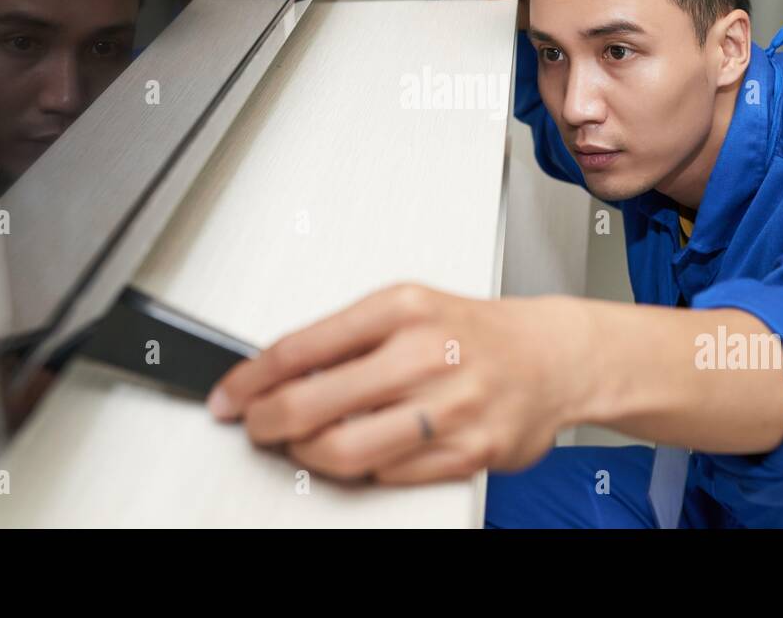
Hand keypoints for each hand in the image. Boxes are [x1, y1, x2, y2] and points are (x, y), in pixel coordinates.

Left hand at [206, 283, 593, 483]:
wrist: (553, 357)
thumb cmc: (474, 332)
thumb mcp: (409, 307)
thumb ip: (345, 336)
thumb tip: (273, 373)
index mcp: (402, 307)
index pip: (300, 348)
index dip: (251, 379)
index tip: (229, 395)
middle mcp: (425, 353)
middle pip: (312, 405)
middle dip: (267, 423)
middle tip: (257, 426)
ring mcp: (448, 407)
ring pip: (343, 451)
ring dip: (309, 453)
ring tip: (306, 442)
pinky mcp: (467, 451)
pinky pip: (386, 475)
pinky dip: (363, 469)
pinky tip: (365, 450)